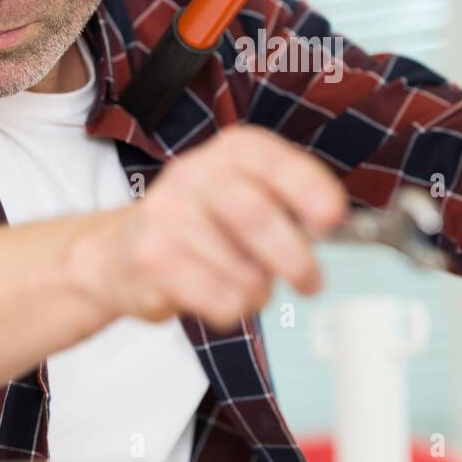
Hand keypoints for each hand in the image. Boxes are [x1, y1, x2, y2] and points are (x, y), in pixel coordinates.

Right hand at [78, 125, 348, 331]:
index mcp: (232, 152)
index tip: (333, 219)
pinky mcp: (152, 261)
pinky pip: (220, 299)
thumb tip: (342, 230)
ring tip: (248, 285)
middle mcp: (194, 174)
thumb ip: (290, 205)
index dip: (308, 188)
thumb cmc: (203, 226)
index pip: (273, 161)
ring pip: (243, 271)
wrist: (119, 252)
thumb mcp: (246, 195)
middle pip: (255, 216)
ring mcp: (167, 215)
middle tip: (311, 282)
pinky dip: (235, 310)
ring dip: (260, 292)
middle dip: (295, 258)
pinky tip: (219, 296)